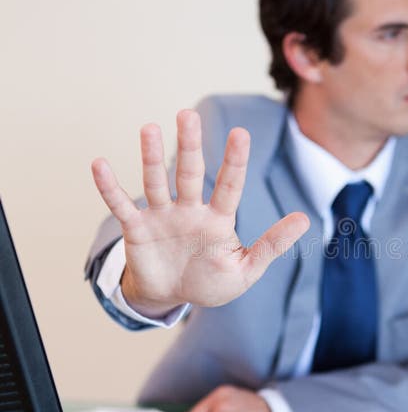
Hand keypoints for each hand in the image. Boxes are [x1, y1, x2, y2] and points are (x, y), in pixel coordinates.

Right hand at [91, 109, 308, 315]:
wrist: (173, 297)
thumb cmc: (211, 282)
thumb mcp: (246, 270)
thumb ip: (272, 245)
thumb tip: (305, 219)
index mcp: (218, 218)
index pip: (229, 185)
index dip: (234, 161)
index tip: (241, 133)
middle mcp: (189, 209)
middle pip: (190, 172)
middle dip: (190, 145)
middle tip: (187, 114)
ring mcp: (162, 216)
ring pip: (156, 181)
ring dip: (151, 157)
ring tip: (149, 129)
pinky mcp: (137, 229)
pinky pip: (121, 205)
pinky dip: (109, 188)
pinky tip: (99, 165)